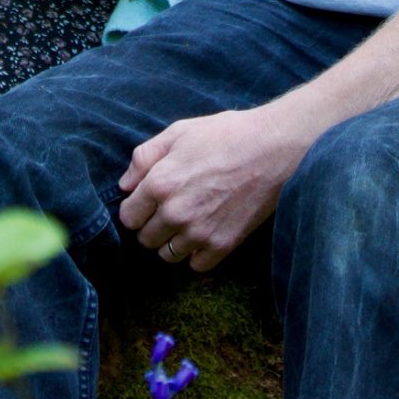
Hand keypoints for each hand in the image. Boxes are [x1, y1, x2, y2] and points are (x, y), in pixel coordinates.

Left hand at [118, 105, 307, 273]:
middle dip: (152, 225)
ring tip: (188, 221)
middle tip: (170, 209)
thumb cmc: (226, 135)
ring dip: (172, 242)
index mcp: (160, 184)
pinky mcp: (223, 244)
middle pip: (145, 239)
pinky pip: (196, 266)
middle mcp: (175, 213)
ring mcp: (199, 233)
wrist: (273, 149)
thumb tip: (124, 185)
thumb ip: (144, 157)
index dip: (136, 208)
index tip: (148, 201)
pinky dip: (197, 254)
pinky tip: (205, 233)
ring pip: (167, 256)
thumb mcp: (179, 132)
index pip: (128, 217)